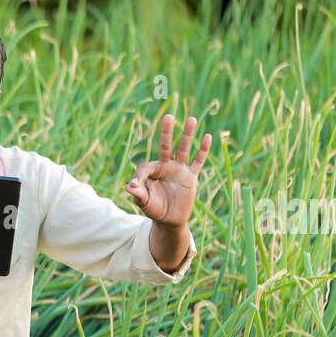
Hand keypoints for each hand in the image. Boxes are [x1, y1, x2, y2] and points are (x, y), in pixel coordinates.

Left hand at [125, 115, 210, 229]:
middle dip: (166, 132)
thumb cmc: (154, 209)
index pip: (146, 166)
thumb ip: (138, 194)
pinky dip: (203, 150)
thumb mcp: (144, 203)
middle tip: (168, 117)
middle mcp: (165, 166)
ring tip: (191, 119)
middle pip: (165, 146)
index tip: (134, 186)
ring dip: (187, 135)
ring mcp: (179, 169)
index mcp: (151, 172)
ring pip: (183, 149)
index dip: (140, 176)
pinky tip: (207, 137)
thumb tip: (128, 186)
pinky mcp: (191, 176)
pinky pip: (197, 161)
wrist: (170, 219)